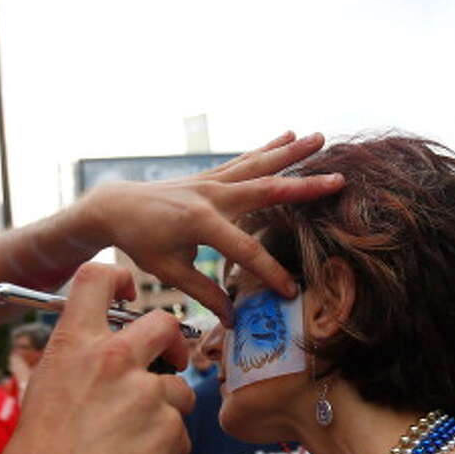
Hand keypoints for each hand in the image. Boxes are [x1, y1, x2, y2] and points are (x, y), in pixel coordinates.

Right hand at [0, 263, 194, 453]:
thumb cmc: (38, 453)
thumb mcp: (46, 386)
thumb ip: (83, 359)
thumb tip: (114, 348)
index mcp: (75, 343)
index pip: (100, 278)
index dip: (120, 280)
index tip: (129, 295)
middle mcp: (114, 359)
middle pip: (166, 323)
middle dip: (175, 342)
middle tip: (171, 361)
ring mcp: (146, 394)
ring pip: (180, 389)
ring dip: (167, 409)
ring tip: (133, 438)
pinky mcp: (168, 431)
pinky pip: (180, 431)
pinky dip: (167, 447)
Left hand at [82, 131, 343, 322]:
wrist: (116, 207)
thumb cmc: (141, 241)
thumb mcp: (169, 272)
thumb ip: (204, 293)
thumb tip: (234, 318)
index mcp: (201, 223)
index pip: (245, 251)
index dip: (270, 273)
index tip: (290, 291)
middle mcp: (211, 196)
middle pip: (265, 191)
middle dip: (303, 187)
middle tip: (337, 180)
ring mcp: (211, 181)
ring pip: (258, 165)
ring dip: (291, 152)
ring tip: (320, 138)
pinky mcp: (210, 176)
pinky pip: (245, 161)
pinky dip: (267, 148)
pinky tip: (288, 135)